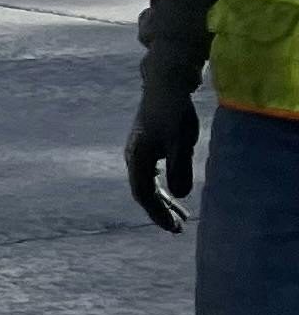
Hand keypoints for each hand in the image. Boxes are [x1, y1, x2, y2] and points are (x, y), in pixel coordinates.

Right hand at [129, 70, 202, 234]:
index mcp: (138, 159)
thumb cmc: (173, 113)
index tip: (172, 228)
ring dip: (164, 201)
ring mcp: (139, 152)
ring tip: (180, 217)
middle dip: (161, 212)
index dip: (157, 213)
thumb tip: (181, 195)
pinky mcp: (148, 146)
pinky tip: (174, 193)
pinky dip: (164, 187)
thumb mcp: (181, 142)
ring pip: (149, 184)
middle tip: (177, 229)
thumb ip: (180, 168)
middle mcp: (134, 158)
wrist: (165, 85)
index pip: (144, 195)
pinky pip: (153, 174)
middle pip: (145, 192)